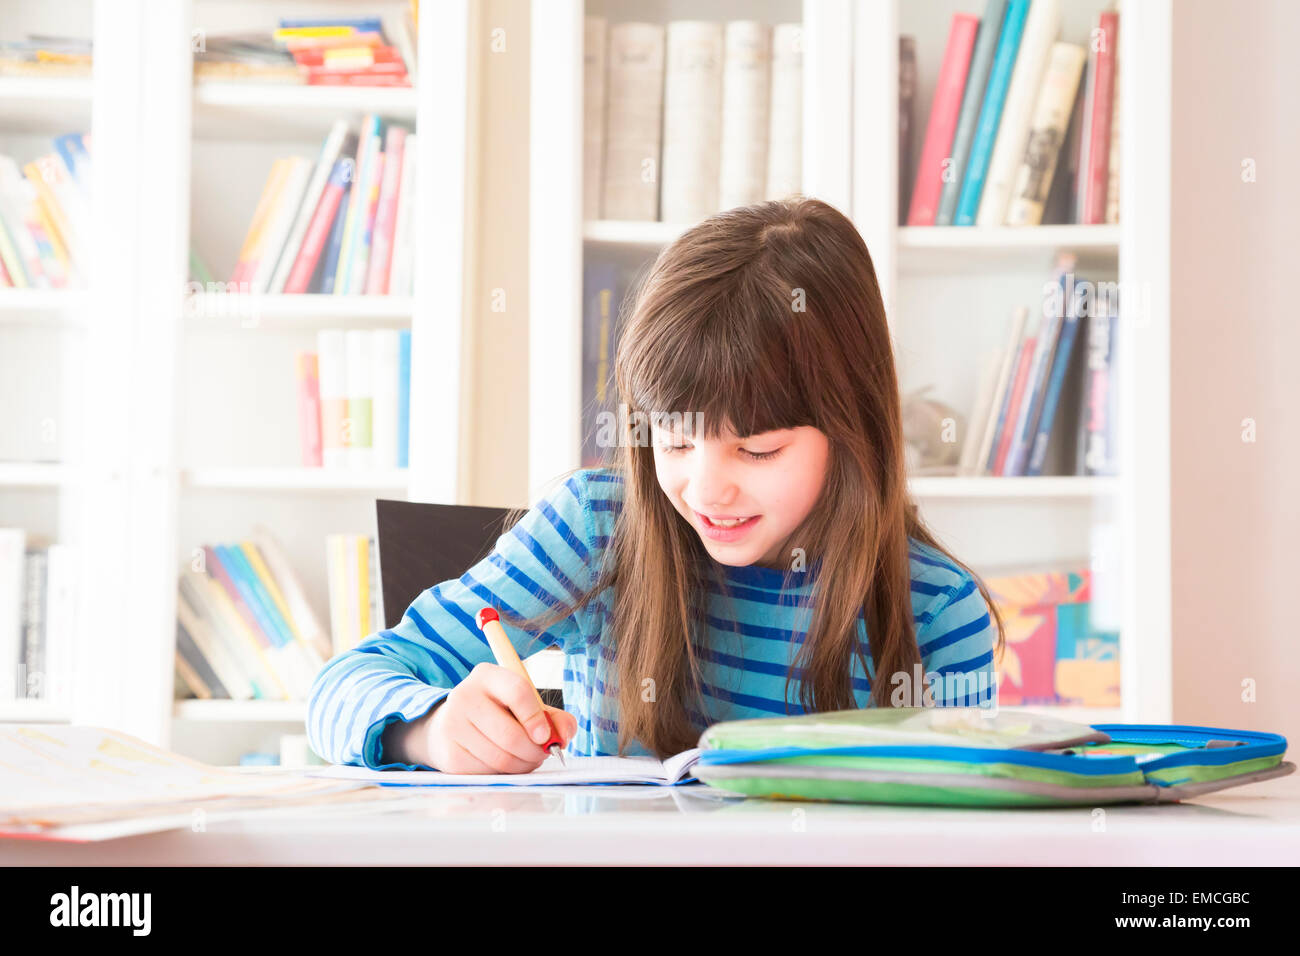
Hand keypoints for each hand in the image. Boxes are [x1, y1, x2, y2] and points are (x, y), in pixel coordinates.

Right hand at [399, 663, 576, 772]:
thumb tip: (565, 734)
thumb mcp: (525, 705)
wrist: (452, 726)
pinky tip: (505, 764)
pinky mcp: (449, 754)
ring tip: (527, 759)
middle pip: (510, 734)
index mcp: (488, 676)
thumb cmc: (498, 713)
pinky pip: (487, 773)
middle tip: (543, 754)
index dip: (536, 718)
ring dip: (523, 765)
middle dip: (534, 752)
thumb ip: (553, 717)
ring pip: (500, 758)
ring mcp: (453, 726)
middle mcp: (465, 696)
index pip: (517, 692)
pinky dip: (504, 774)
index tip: (545, 736)